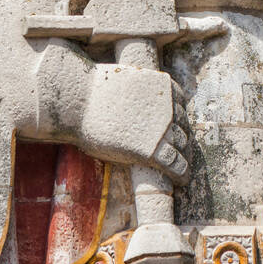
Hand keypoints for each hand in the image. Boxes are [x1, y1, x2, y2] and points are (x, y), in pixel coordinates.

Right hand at [26, 40, 191, 184]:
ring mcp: (162, 128)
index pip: (181, 106)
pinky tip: (181, 180)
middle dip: (182, 139)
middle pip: (183, 126)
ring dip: (183, 155)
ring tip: (182, 167)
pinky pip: (175, 164)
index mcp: (164, 86)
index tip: (177, 131)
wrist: (78, 103)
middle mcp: (168, 106)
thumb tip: (133, 105)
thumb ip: (138, 94)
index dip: (179, 120)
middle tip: (180, 151)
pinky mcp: (153, 150)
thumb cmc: (92, 93)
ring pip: (182, 145)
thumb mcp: (124, 83)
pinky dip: (181, 173)